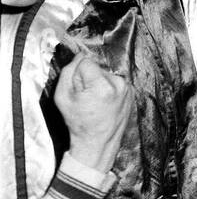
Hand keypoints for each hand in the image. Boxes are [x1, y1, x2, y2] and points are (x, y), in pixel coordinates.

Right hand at [55, 52, 132, 173]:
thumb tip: (79, 56)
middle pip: (97, 67)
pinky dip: (108, 88)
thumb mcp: (62, 96)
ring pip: (106, 74)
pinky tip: (104, 102)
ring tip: (96, 102)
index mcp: (103, 85)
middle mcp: (119, 84)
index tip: (79, 90)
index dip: (78, 74)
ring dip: (99, 83)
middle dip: (88, 78)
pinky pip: (114, 82)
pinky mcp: (131, 92)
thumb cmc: (78, 121)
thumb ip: (68, 71)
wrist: (98, 142)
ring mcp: (128, 88)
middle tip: (86, 98)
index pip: (86, 61)